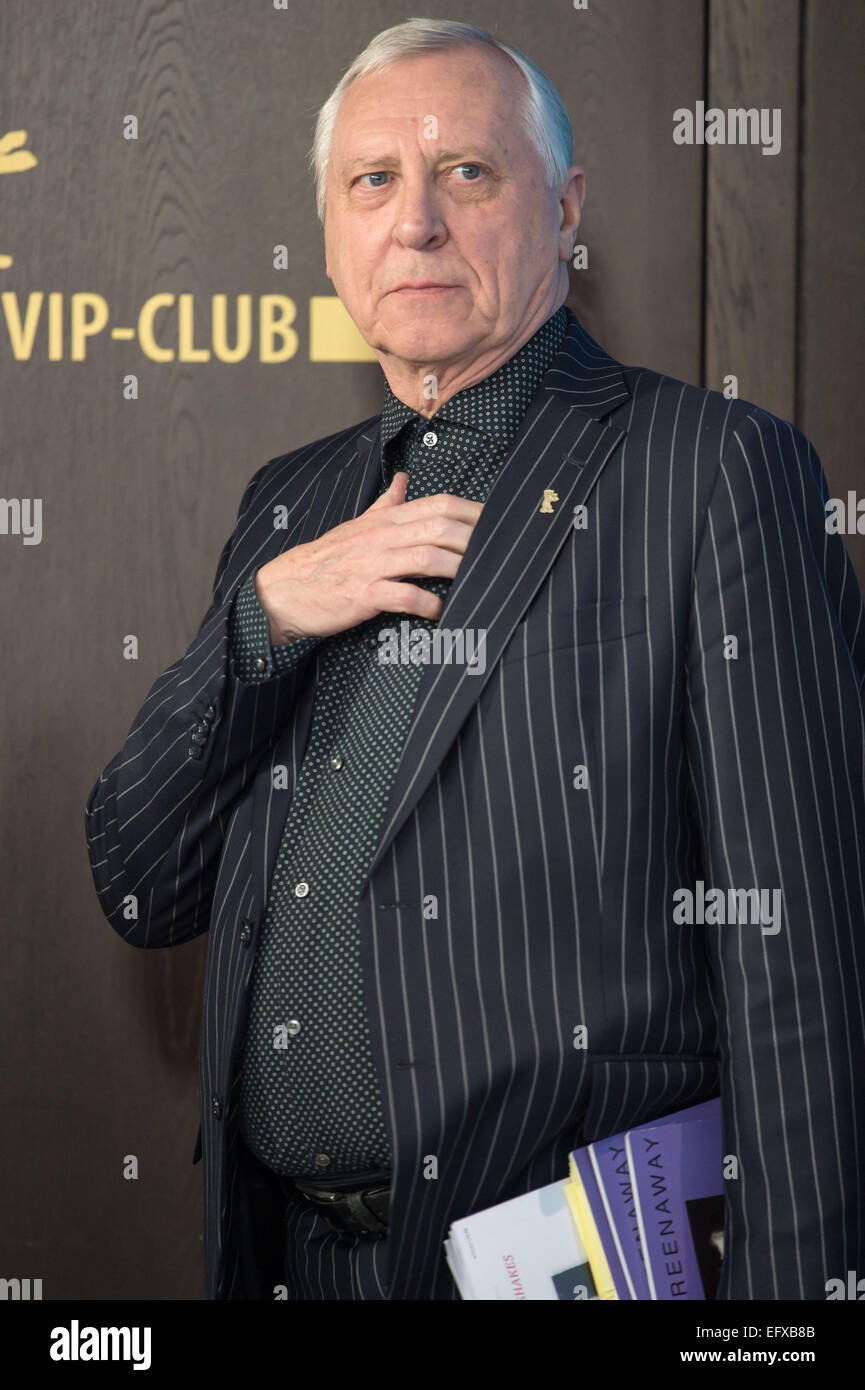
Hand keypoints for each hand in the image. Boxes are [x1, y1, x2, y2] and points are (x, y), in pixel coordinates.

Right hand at [254, 471, 483, 643]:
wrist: (283, 591)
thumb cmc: (325, 562)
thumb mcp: (356, 526)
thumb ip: (386, 505)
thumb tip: (405, 480)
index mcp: (384, 520)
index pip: (438, 505)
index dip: (472, 512)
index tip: (498, 523)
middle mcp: (380, 536)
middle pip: (439, 527)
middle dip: (474, 539)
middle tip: (497, 553)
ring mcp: (371, 565)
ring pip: (426, 558)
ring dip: (457, 568)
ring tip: (477, 580)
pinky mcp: (363, 594)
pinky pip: (404, 596)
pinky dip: (429, 604)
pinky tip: (442, 611)